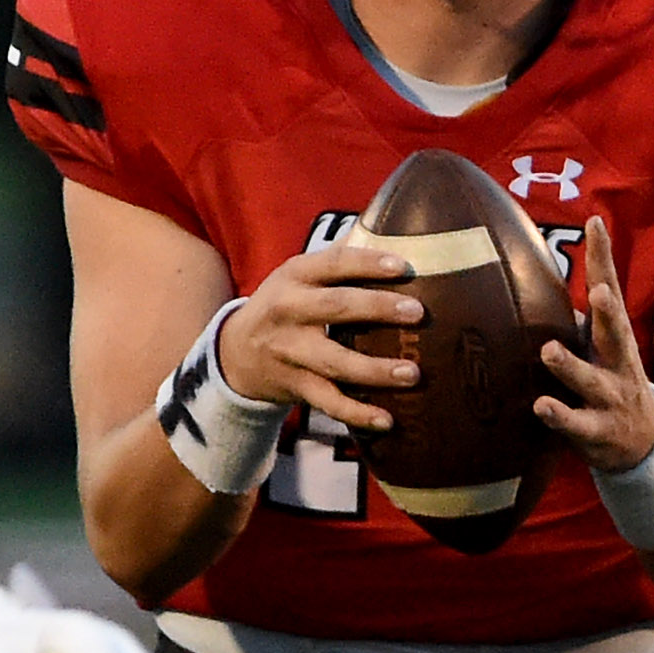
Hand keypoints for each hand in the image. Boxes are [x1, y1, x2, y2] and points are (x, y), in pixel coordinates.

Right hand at [215, 243, 421, 432]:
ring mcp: (289, 350)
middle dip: (377, 308)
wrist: (235, 352)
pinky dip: (357, 413)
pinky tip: (388, 420)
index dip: (368, 263)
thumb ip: (340, 259)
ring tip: (412, 373)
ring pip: (334, 361)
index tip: (405, 267)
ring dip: (374, 369)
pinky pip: (328, 401)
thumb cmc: (287, 304)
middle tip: (418, 313)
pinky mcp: (294, 385)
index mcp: (295, 275)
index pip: (334, 262)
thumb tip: (398, 232)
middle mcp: (288, 310)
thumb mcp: (300, 276)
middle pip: (336, 307)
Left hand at [535, 216, 653, 472]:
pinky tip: (540, 405)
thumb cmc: (609, 381)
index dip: (602, 256)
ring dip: (570, 365)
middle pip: (613, 331)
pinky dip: (559, 414)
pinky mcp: (597, 430)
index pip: (608, 288)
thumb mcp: (599, 345)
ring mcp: (610, 397)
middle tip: (595, 291)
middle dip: (607, 310)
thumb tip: (541, 276)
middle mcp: (616, 362)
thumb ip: (577, 313)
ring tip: (549, 351)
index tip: (595, 222)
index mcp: (612, 336)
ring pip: (590, 380)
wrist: (645, 445)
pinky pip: (575, 422)